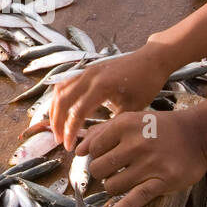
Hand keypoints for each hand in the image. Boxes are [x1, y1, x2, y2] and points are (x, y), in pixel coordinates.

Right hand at [49, 46, 170, 151]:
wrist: (151, 59)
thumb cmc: (145, 84)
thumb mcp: (132, 109)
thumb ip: (112, 124)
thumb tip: (95, 142)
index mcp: (101, 86)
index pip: (77, 113)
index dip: (70, 132)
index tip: (69, 147)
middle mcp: (89, 76)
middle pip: (62, 101)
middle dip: (57, 123)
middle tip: (58, 140)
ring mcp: (86, 70)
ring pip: (60, 90)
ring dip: (54, 110)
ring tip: (56, 127)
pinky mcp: (87, 69)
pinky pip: (65, 83)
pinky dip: (59, 97)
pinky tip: (60, 110)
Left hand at [77, 108, 206, 206]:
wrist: (200, 134)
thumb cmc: (161, 128)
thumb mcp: (133, 120)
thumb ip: (104, 131)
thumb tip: (78, 149)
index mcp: (125, 125)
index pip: (93, 148)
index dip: (94, 156)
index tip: (103, 157)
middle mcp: (136, 143)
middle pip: (99, 169)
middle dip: (102, 173)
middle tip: (113, 170)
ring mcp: (149, 164)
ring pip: (112, 186)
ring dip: (114, 187)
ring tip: (125, 179)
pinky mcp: (162, 181)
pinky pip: (135, 199)